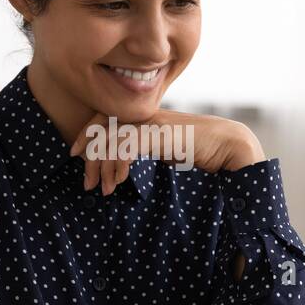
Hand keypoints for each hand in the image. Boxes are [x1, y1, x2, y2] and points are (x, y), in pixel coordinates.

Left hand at [68, 109, 265, 195]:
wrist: (228, 145)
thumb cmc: (199, 151)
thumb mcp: (164, 149)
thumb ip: (145, 150)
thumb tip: (123, 166)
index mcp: (143, 116)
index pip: (103, 117)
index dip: (86, 134)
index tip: (77, 156)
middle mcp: (144, 115)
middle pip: (101, 126)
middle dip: (89, 155)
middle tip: (87, 182)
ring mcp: (153, 123)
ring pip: (111, 138)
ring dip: (102, 166)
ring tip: (104, 188)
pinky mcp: (161, 134)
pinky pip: (128, 145)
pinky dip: (118, 163)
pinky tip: (119, 181)